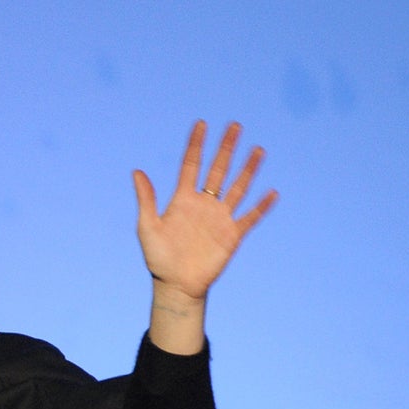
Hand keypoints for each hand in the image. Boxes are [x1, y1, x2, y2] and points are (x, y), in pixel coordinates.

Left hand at [133, 120, 276, 300]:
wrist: (176, 285)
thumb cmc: (158, 258)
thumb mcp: (147, 227)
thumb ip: (146, 199)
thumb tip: (137, 171)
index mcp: (182, 200)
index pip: (191, 165)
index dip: (196, 145)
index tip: (201, 124)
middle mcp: (204, 204)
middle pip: (218, 170)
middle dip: (226, 148)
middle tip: (235, 125)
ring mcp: (219, 218)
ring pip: (237, 188)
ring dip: (248, 169)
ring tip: (258, 149)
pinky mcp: (232, 235)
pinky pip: (250, 217)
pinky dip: (261, 206)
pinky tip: (272, 192)